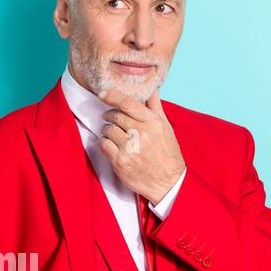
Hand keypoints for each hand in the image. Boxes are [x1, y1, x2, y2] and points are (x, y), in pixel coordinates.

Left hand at [98, 88, 185, 204]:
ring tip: (112, 132)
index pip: (128, 103)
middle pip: (116, 115)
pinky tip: (111, 144)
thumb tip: (151, 88)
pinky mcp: (120, 162)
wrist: (167, 182)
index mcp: (153, 123)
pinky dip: (104, 142)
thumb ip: (155, 107)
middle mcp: (141, 134)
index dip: (112, 96)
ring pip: (108, 129)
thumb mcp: (166, 127)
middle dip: (110, 114)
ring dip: (107, 129)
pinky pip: (103, 144)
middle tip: (110, 117)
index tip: (103, 93)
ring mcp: (129, 148)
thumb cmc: (167, 153)